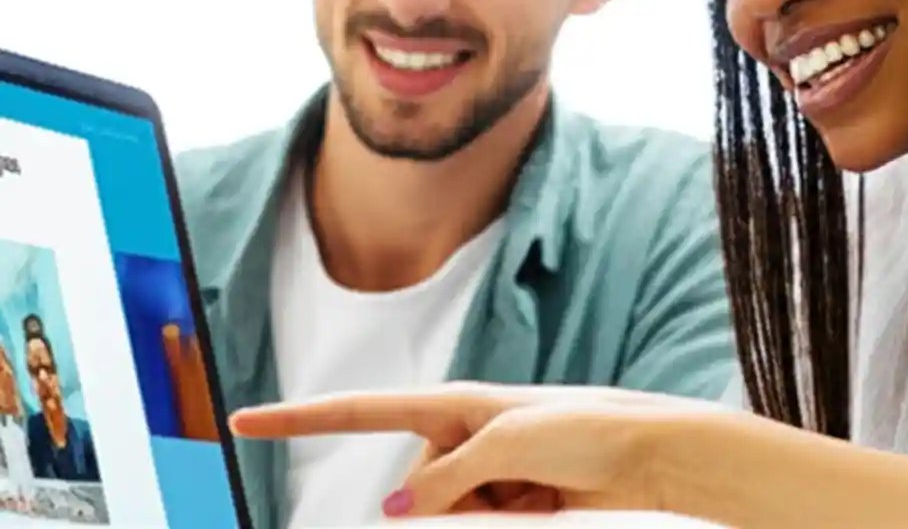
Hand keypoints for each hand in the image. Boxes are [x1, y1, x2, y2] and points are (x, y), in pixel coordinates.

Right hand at [229, 382, 734, 519]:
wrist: (652, 455)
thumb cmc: (584, 427)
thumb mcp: (504, 444)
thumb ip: (442, 478)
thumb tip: (398, 509)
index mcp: (456, 403)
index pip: (360, 411)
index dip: (300, 418)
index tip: (243, 420)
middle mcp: (466, 435)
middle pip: (414, 486)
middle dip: (449, 500)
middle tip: (514, 483)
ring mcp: (490, 472)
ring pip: (447, 514)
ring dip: (487, 515)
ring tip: (542, 491)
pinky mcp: (515, 501)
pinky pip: (480, 524)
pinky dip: (507, 522)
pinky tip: (548, 504)